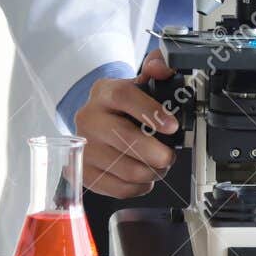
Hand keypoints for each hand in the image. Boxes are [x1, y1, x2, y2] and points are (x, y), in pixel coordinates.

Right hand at [73, 50, 178, 197]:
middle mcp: (89, 117)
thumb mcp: (139, 82)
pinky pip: (117, 188)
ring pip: (125, 168)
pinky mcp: (83, 171)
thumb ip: (158, 68)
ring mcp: (83, 146)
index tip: (172, 126)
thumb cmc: (122, 106)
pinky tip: (144, 177)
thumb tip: (160, 67)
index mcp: (104, 92)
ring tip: (159, 166)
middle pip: (124, 138)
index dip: (151, 113)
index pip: (124, 97)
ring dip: (151, 172)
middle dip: (156, 152)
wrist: (95, 121)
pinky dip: (138, 187)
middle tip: (169, 156)